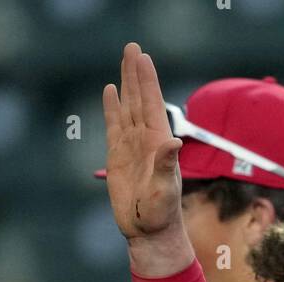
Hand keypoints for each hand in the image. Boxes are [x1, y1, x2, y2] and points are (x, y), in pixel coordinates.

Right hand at [103, 43, 190, 270]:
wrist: (148, 231)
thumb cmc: (161, 214)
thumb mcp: (165, 189)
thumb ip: (167, 165)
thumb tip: (173, 142)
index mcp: (159, 142)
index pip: (151, 104)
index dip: (147, 80)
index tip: (142, 57)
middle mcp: (146, 140)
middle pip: (139, 99)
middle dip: (136, 73)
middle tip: (132, 46)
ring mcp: (131, 146)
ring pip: (127, 108)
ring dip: (126, 84)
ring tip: (125, 60)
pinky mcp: (118, 156)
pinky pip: (114, 126)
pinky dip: (112, 108)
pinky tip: (110, 92)